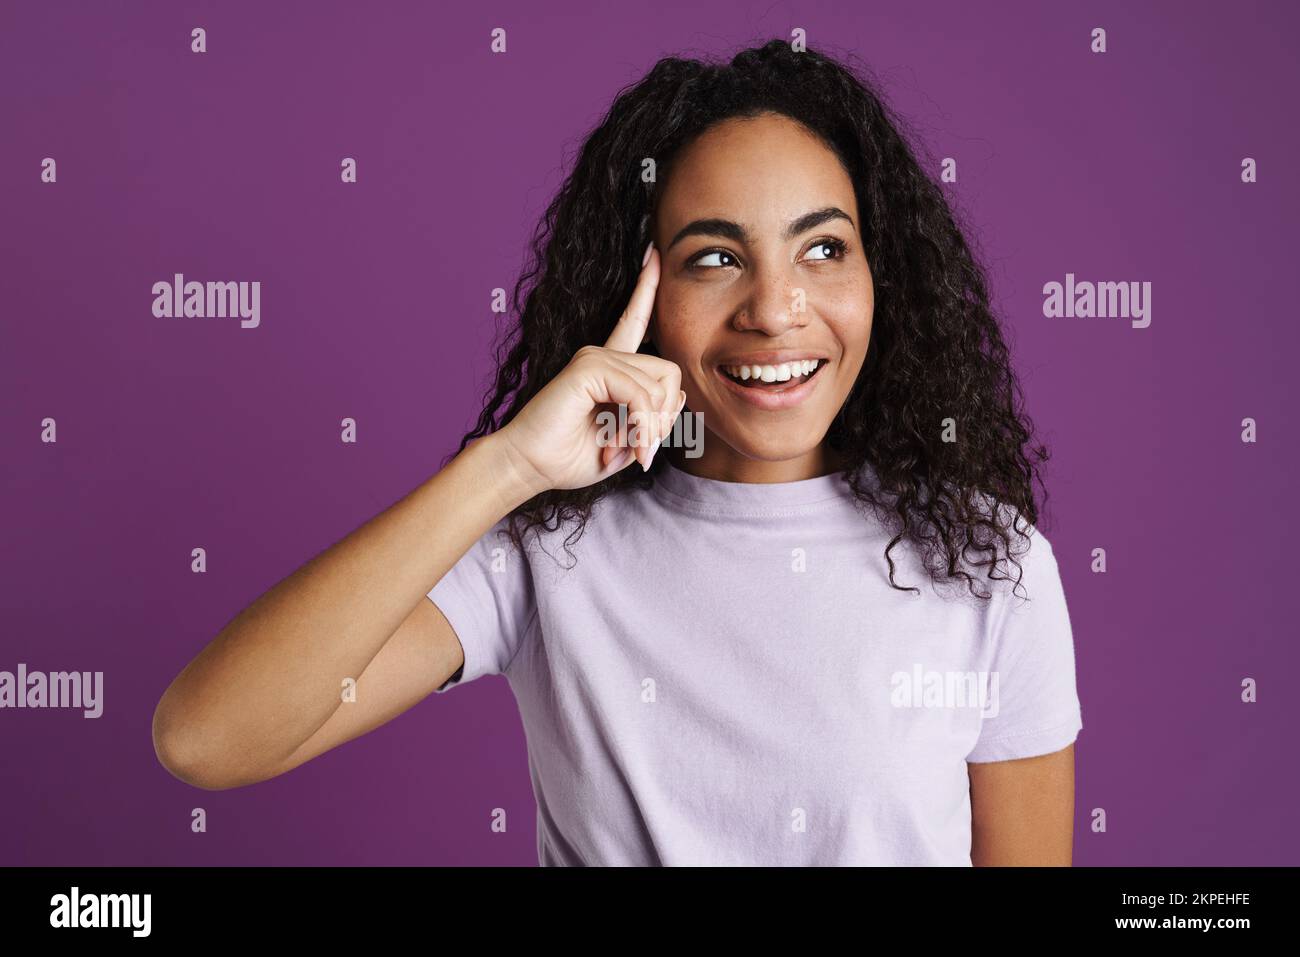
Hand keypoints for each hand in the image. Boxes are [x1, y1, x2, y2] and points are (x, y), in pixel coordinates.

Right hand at [496, 244, 684, 493]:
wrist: (529, 466)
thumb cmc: (571, 458)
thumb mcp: (626, 443)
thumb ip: (652, 420)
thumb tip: (679, 393)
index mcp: (609, 368)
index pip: (634, 321)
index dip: (646, 289)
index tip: (655, 253)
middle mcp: (602, 355)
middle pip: (669, 374)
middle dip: (662, 419)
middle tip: (639, 451)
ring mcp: (593, 357)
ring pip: (658, 388)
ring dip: (648, 430)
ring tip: (623, 453)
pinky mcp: (587, 367)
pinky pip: (639, 394)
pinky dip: (639, 425)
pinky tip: (618, 445)